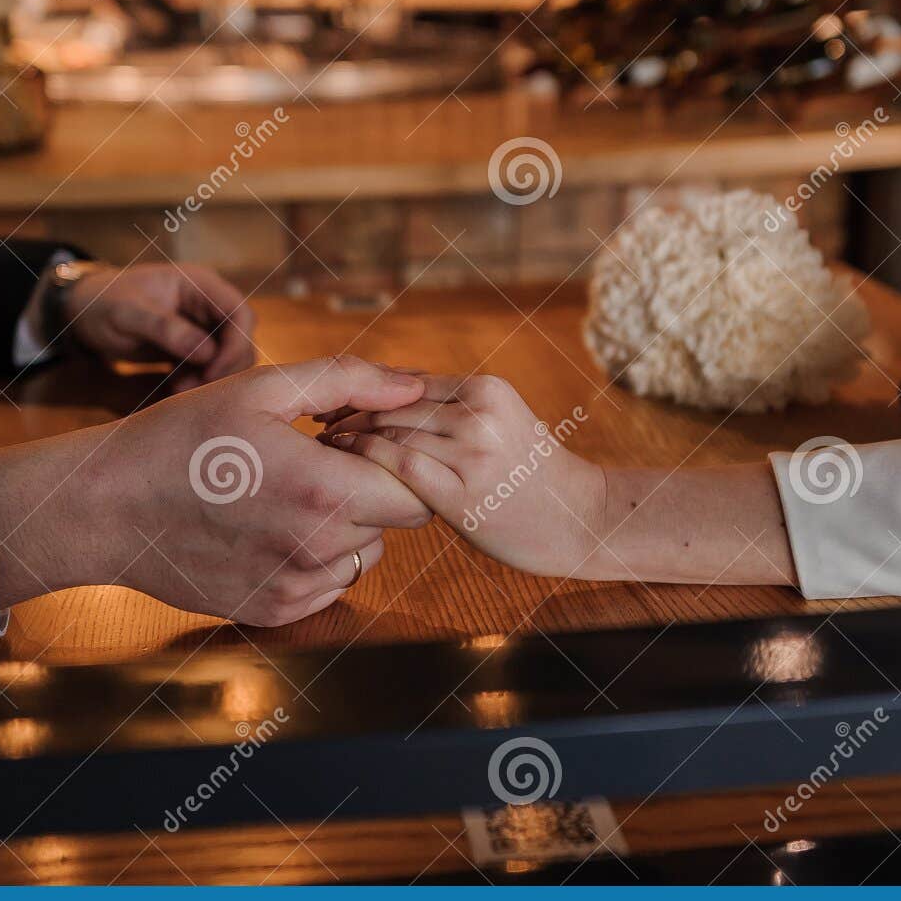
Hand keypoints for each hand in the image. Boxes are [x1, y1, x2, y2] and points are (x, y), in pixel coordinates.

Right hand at [0, 357, 431, 625]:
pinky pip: (329, 583)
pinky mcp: (274, 611)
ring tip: (290, 490)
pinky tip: (270, 523)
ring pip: (365, 553)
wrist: (108, 508)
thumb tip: (415, 385)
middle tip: (320, 457)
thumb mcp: (261, 388)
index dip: (399, 458)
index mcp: (324, 491)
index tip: (359, 438)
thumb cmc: (181, 438)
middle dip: (373, 486)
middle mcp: (318, 550)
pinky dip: (316, 555)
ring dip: (348, 523)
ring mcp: (296, 589)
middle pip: (396, 521)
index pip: (419, 489)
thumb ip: (348, 382)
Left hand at [61, 262, 256, 391]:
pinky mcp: (193, 347)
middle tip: (189, 388)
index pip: (240, 314)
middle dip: (223, 367)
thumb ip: (165, 329)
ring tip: (177, 389)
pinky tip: (173, 388)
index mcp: (199, 284)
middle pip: (241, 340)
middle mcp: (208, 304)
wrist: (83, 311)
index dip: (236, 345)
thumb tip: (206, 352)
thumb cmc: (102, 302)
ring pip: (229, 358)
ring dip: (212, 378)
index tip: (212, 372)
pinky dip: (199, 382)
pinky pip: (210, 368)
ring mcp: (202, 326)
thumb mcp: (126, 313)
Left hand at [317, 373, 614, 579]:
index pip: (407, 382)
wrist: (581, 518)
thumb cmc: (533, 471)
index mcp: (487, 389)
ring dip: (352, 436)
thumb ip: (453, 406)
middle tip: (319, 421)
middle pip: (394, 404)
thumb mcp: (502, 419)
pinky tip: (349, 466)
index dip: (365, 390)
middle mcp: (479, 414)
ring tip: (326, 443)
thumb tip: (390, 391)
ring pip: (393, 433)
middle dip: (351, 410)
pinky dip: (368, 462)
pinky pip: (400, 468)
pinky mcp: (462, 493)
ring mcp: (471, 453)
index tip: (335, 400)